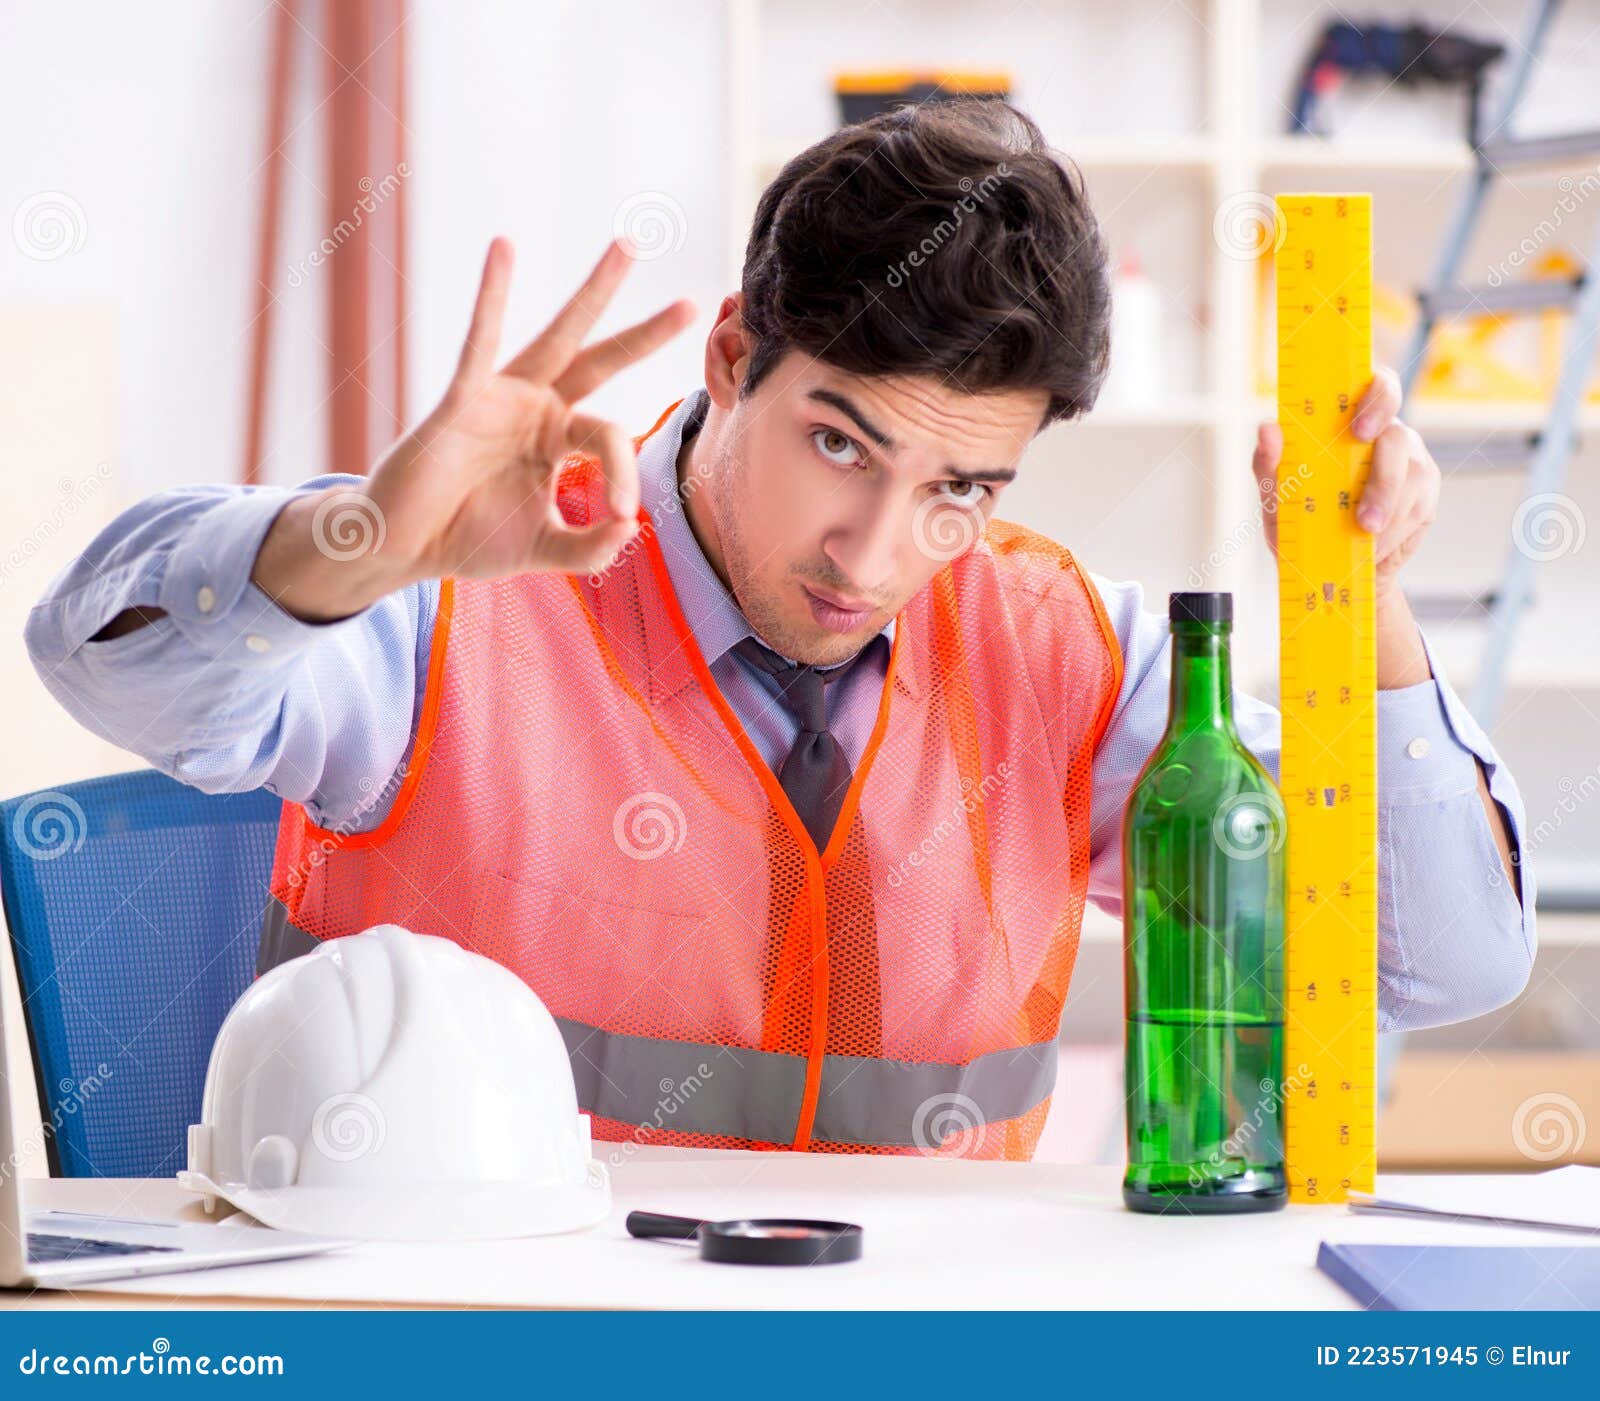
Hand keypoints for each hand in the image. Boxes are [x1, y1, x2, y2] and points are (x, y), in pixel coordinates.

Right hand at [255, 237, 695, 620]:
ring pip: (559, 337)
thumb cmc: (468, 540)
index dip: (624, 474)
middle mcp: (536, 408)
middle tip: (692, 305)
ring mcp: (502, 398)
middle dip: (645, 333)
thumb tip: (631, 528)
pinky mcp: (462, 399)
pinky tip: (502, 249)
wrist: (405, 548)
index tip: (622, 515)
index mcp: (558, 439)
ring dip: (594, 293)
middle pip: (602, 360)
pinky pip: (480, 342)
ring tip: (626, 245)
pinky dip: (491, 297)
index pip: (610, 439)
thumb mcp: (544, 550)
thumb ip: (589, 547)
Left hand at [1253, 365, 1440, 602]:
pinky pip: (1418, 508)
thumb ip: (1269, 463)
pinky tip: (1376, 545)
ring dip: (1387, 512)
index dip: (1378, 397)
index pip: (1379, 386)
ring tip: (1364, 536)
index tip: (1360, 430)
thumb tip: (1267, 429)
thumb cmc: (1299, 522)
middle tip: (1365, 517)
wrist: (1326, 566)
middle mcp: (1387, 436)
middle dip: (1384, 478)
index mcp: (1352, 422)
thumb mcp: (1276, 497)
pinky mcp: (1426, 496)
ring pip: (1413, 477)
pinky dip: (1395, 530)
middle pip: (1399, 438)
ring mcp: (1412, 464)